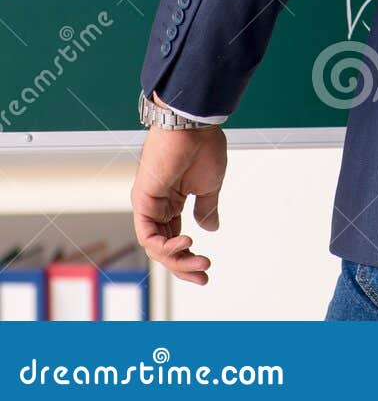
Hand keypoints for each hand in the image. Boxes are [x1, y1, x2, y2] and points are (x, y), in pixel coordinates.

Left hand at [131, 117, 226, 285]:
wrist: (194, 125)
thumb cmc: (203, 147)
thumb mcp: (210, 185)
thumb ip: (207, 208)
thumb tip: (211, 228)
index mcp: (172, 203)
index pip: (176, 239)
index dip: (189, 257)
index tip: (207, 269)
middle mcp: (157, 208)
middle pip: (165, 247)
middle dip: (184, 265)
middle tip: (204, 275)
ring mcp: (148, 206)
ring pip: (156, 246)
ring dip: (178, 258)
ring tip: (201, 260)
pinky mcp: (143, 201)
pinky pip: (148, 234)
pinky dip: (165, 244)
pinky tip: (187, 242)